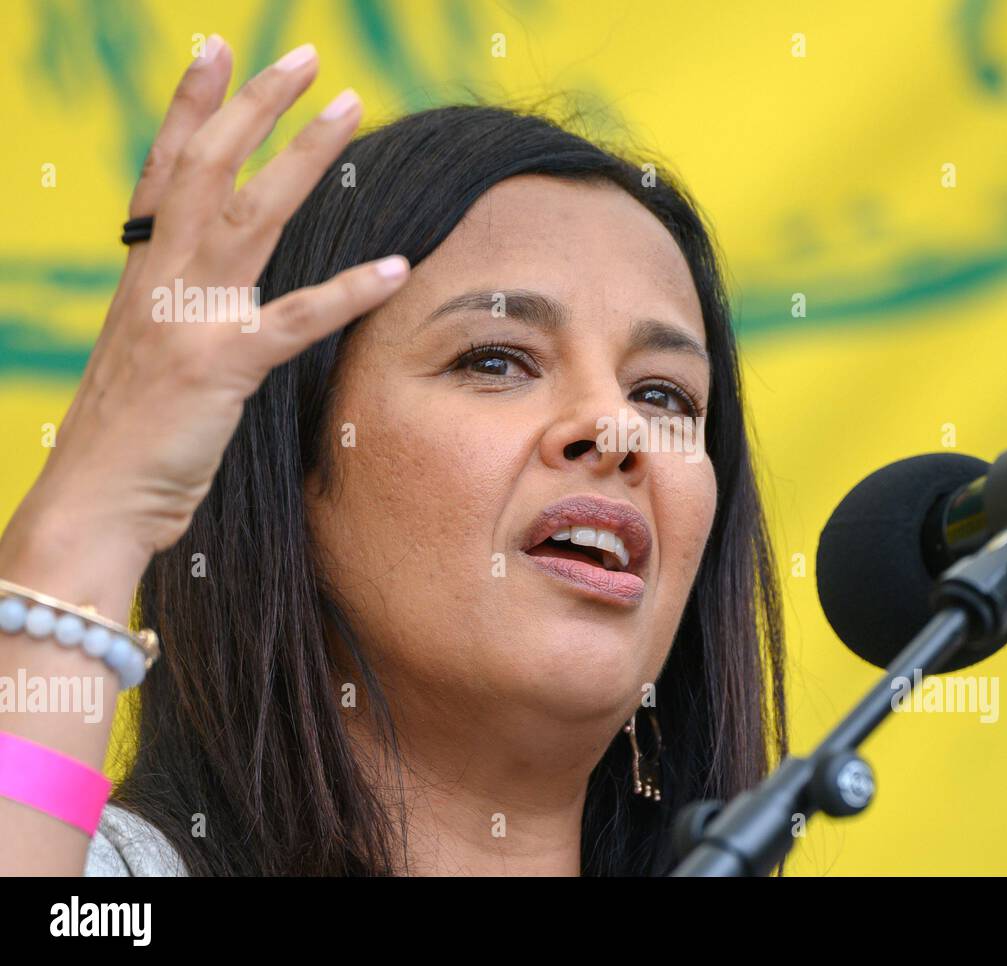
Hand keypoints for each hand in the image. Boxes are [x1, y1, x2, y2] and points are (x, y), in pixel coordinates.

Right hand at [2, 37, 408, 598]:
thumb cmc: (128, 434)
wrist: (93, 501)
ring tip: (348, 109)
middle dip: (256, 105)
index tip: (214, 49)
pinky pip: (294, 319)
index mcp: (145, 272)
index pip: (167, 169)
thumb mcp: (149, 352)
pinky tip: (397, 266)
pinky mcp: (221, 367)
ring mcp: (189, 318)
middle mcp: (162, 279)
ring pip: (251, 215)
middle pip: (210, 167)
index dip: (191, 106)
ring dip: (304, 158)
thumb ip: (180, 307)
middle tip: (305, 56)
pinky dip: (348, 291)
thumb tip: (218, 287)